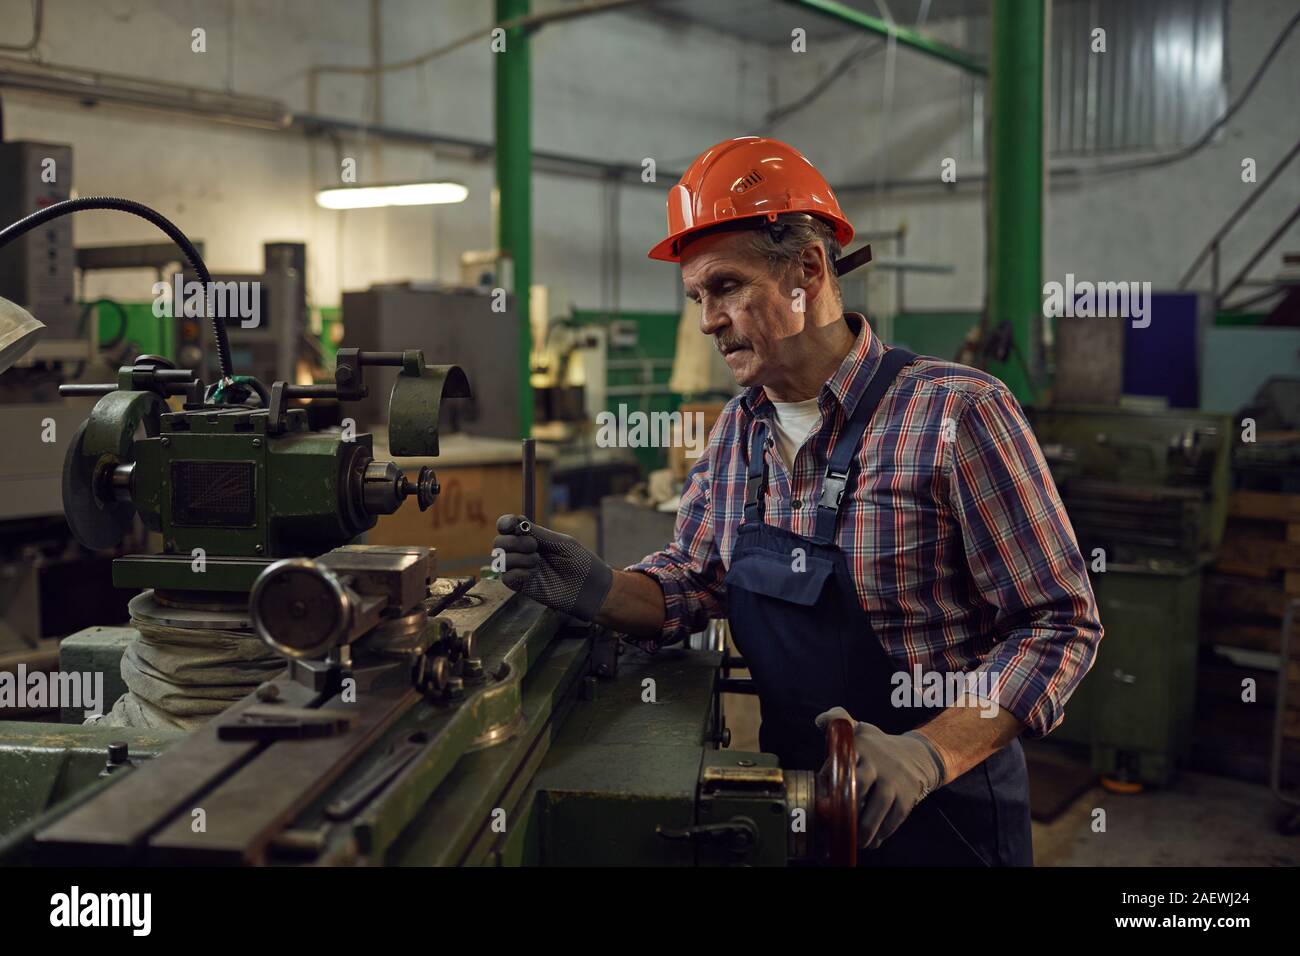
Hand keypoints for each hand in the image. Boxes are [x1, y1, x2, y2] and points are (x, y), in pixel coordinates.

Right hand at [492, 515, 613, 621]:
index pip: (509, 527)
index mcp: (533, 538)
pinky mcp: (523, 586)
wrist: (591, 589)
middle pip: (499, 542)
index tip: (511, 525)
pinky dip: (518, 572)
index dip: (505, 523)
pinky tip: (533, 574)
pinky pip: (506, 577)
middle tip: (534, 547)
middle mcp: (524, 552)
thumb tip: (518, 520)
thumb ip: (539, 533)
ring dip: (517, 558)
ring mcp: (522, 569)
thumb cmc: (582, 563)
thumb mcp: (562, 543)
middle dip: (513, 542)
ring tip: (537, 562)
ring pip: (500, 559)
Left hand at [815, 707, 946, 848]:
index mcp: (860, 746)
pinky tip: (871, 842)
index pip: (842, 759)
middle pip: (859, 784)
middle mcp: (878, 762)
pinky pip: (894, 818)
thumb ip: (837, 721)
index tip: (821, 795)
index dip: (830, 776)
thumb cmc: (877, 746)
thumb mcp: (859, 729)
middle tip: (833, 822)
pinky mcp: (907, 797)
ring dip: (863, 828)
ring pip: (878, 807)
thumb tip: (820, 720)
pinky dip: (881, 833)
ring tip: (852, 840)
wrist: (917, 755)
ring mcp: (894, 781)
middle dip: (845, 805)